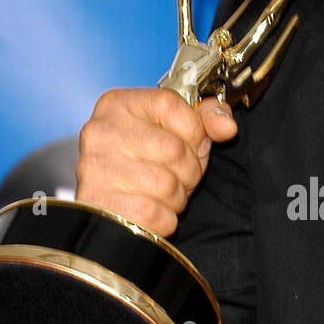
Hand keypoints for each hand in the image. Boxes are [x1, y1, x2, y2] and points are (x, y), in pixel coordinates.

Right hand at [75, 87, 237, 238]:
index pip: (169, 104)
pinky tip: (151, 212)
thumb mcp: (176, 135)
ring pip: (167, 185)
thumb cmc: (143, 169)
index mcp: (117, 105)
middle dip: (189, 171)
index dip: (192, 130)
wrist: (111, 213)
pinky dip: (165, 220)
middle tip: (178, 178)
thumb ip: (204, 120)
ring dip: (176, 198)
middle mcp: (100, 131)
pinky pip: (158, 215)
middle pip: (173, 149)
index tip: (191, 143)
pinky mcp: (102, 204)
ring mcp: (97, 168)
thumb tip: (226, 126)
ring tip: (162, 195)